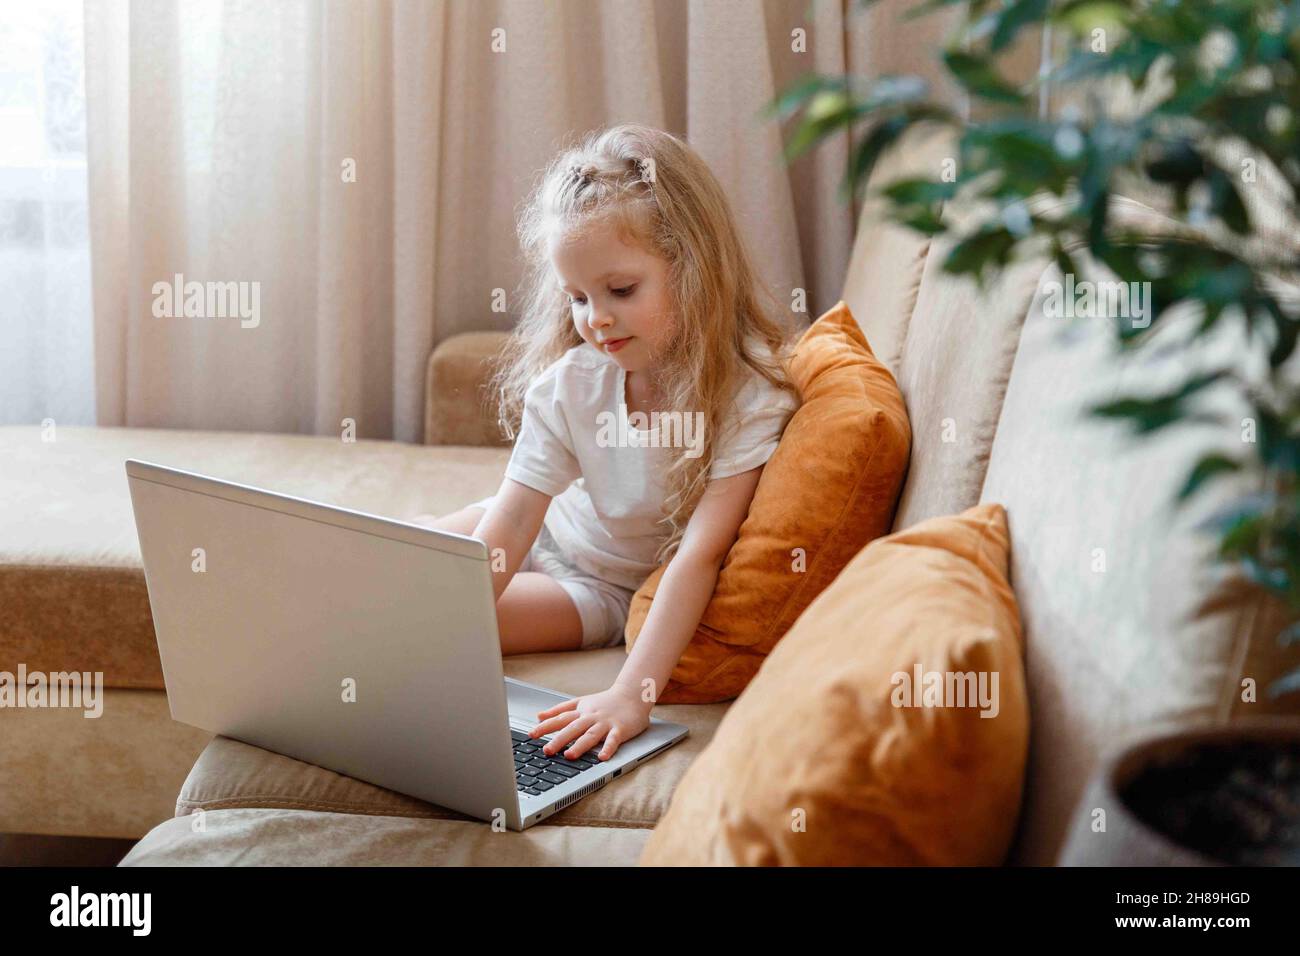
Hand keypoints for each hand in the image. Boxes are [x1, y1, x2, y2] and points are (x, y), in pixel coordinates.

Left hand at [530, 683, 652, 761]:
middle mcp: (591, 717)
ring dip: (580, 745)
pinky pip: (614, 740)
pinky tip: (602, 758)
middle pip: (573, 728)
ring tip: (569, 756)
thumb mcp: (580, 702)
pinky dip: (608, 748)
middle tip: (546, 750)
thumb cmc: (604, 701)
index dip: (545, 726)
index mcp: (581, 711)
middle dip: (559, 739)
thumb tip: (538, 716)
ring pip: (591, 734)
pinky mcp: (620, 729)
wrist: (632, 694)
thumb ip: (559, 709)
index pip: (560, 718)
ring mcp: (605, 723)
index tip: (531, 734)